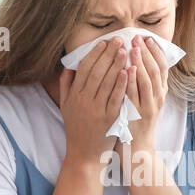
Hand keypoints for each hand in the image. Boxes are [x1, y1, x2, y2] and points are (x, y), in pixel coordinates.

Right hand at [60, 36, 127, 165]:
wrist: (83, 155)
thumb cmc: (76, 129)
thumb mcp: (65, 106)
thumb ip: (66, 86)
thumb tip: (68, 66)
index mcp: (74, 96)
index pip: (84, 69)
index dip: (94, 54)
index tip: (103, 42)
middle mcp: (83, 101)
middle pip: (96, 72)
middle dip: (108, 54)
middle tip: (118, 39)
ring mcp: (96, 110)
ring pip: (106, 83)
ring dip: (116, 64)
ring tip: (125, 50)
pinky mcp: (109, 119)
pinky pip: (115, 98)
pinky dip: (121, 84)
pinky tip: (128, 71)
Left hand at [123, 34, 168, 154]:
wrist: (138, 147)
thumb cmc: (137, 121)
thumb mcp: (145, 99)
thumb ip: (143, 82)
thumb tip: (139, 60)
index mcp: (160, 92)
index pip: (162, 67)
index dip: (156, 51)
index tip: (148, 38)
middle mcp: (158, 98)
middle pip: (156, 70)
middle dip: (148, 52)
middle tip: (139, 38)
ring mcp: (149, 107)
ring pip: (148, 81)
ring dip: (142, 63)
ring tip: (134, 48)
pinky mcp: (139, 115)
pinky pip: (136, 96)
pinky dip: (132, 81)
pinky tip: (127, 70)